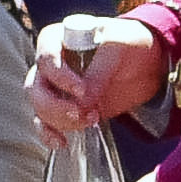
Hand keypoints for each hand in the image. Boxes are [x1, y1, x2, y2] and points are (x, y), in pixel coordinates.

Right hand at [31, 15, 166, 138]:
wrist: (145, 62)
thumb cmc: (130, 43)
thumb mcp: (120, 47)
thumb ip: (101, 70)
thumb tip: (84, 101)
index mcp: (58, 39)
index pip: (45, 57)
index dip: (59, 76)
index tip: (82, 90)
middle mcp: (49, 63)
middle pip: (35, 87)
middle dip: (56, 105)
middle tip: (83, 113)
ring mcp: (54, 86)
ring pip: (39, 107)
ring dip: (60, 120)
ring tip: (91, 119)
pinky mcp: (63, 107)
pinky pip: (44, 123)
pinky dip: (49, 134)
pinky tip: (61, 143)